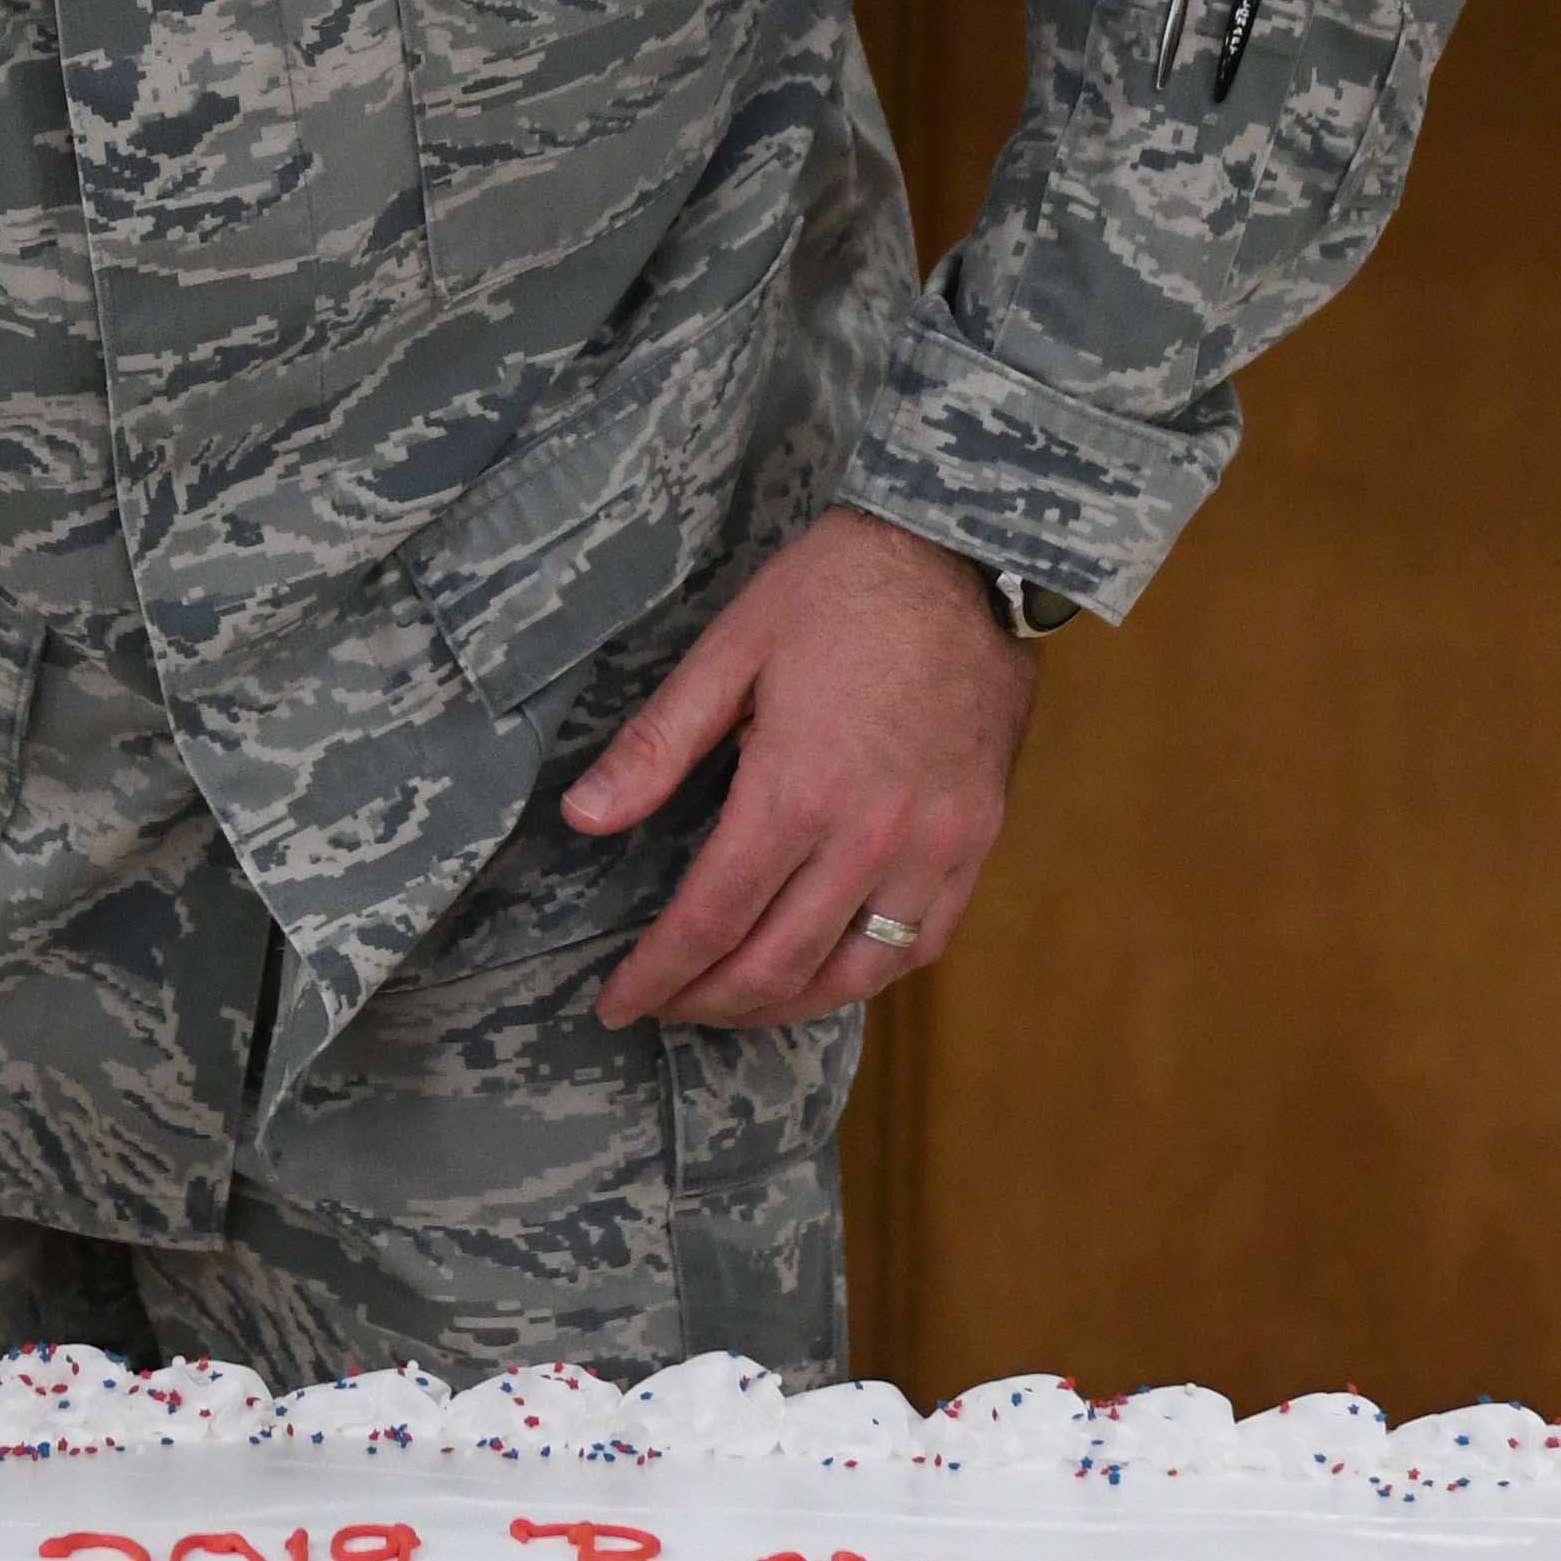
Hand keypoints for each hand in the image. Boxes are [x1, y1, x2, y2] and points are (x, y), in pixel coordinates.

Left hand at [569, 511, 1042, 1032]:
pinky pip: (926, 942)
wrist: (962, 554)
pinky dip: (870, 974)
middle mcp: (868, 839)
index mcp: (794, 792)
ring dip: (787, 1007)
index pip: (710, 922)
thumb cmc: (836, 591)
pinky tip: (830, 972)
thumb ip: (657, 746)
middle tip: (666, 1005)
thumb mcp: (728, 649)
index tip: (617, 1003)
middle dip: (707, 1002)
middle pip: (776, 965)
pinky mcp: (978, 838)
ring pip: (856, 974)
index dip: (656, 976)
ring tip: (735, 1003)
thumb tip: (583, 818)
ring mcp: (933, 846)